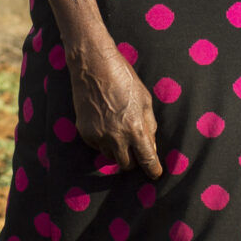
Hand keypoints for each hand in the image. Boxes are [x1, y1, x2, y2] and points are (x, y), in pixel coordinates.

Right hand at [68, 39, 164, 177]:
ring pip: (110, 156)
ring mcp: (98, 136)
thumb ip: (149, 125)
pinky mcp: (85, 133)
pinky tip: (105, 121)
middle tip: (136, 152)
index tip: (155, 174)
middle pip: (127, 165)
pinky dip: (103, 140)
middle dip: (134, 162)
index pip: (147, 160)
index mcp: (135, 129)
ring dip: (117, 150)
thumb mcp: (145, 100)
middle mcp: (116, 137)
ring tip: (119, 129)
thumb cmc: (124, 79)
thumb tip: (152, 146)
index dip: (153, 170)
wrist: (93, 66)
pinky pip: (97, 146)